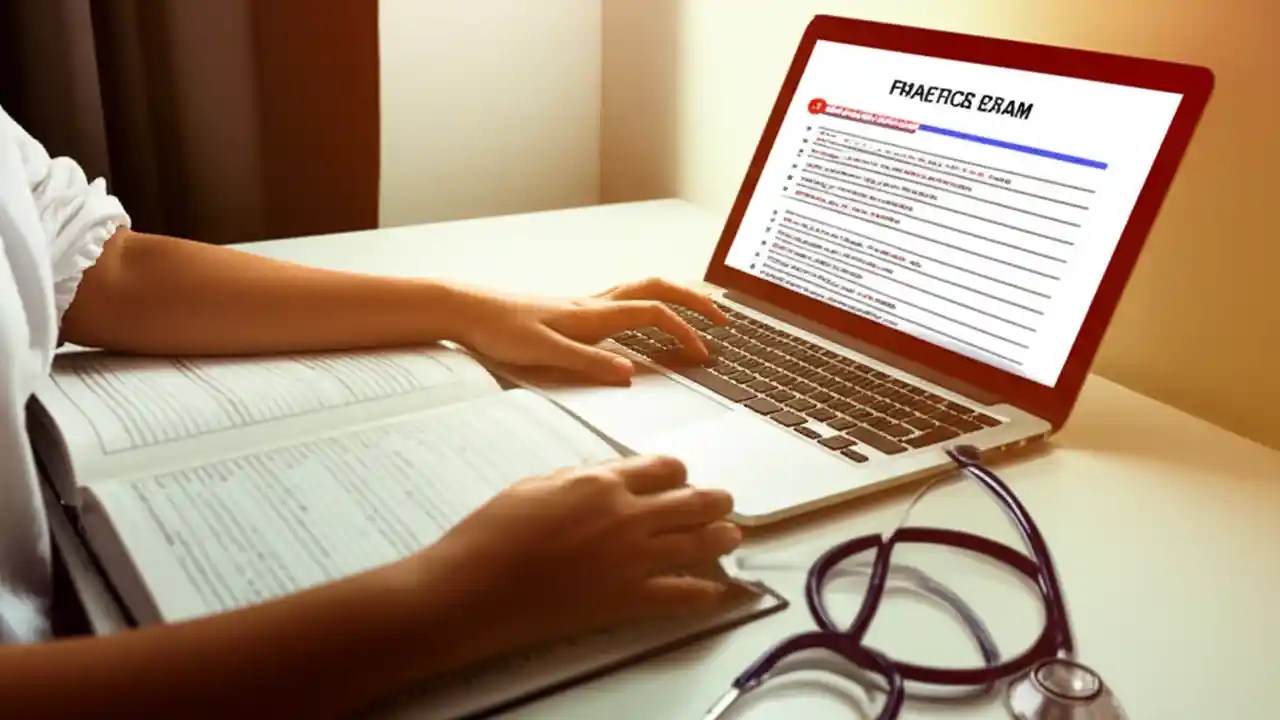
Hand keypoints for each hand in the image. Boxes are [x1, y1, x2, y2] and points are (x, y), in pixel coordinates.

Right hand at [425, 455, 741, 649]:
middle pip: (693, 501)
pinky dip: (703, 593)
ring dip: (721, 537)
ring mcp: (632, 558)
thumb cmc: (494, 533)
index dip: (677, 473)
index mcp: (601, 481)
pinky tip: (714, 591)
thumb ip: (576, 480)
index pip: (662, 468)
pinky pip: (682, 594)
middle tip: (724, 503)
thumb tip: (599, 479)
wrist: (477, 587)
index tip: (681, 478)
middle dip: (714, 501)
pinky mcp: (628, 599)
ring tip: (731, 536)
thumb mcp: (535, 486)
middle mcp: (627, 514)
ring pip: (700, 542)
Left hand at [452, 277, 729, 383]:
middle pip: (658, 289)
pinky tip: (647, 320)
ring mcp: (585, 304)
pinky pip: (625, 300)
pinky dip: (650, 303)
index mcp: (594, 314)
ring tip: (698, 311)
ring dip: (676, 296)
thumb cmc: (499, 329)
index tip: (705, 355)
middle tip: (723, 319)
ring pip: (643, 289)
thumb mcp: (543, 352)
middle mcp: (595, 304)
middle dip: (696, 301)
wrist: (466, 308)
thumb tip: (632, 374)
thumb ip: (588, 362)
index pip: (655, 314)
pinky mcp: (574, 311)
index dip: (686, 332)